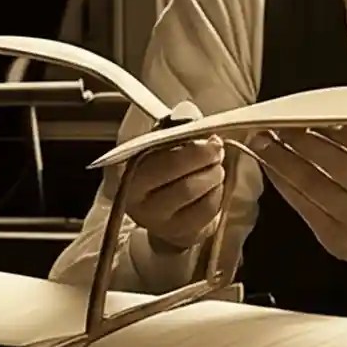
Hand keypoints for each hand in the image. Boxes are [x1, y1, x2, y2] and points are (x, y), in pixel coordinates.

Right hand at [124, 134, 226, 252]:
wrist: (167, 218)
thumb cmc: (165, 177)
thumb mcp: (163, 150)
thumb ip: (174, 130)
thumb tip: (188, 113)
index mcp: (129, 171)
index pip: (155, 152)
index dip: (187, 145)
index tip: (209, 137)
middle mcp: (137, 198)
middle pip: (174, 171)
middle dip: (202, 157)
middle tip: (217, 150)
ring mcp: (158, 220)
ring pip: (191, 190)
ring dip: (212, 174)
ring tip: (217, 168)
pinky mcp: (180, 233)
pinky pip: (205, 209)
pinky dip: (217, 193)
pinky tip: (215, 187)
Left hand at [247, 121, 346, 282]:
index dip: (342, 127)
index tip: (314, 111)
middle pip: (340, 165)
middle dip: (304, 140)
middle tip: (279, 121)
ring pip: (315, 186)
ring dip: (283, 160)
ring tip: (263, 139)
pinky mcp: (338, 239)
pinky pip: (303, 206)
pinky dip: (282, 181)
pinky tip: (269, 164)